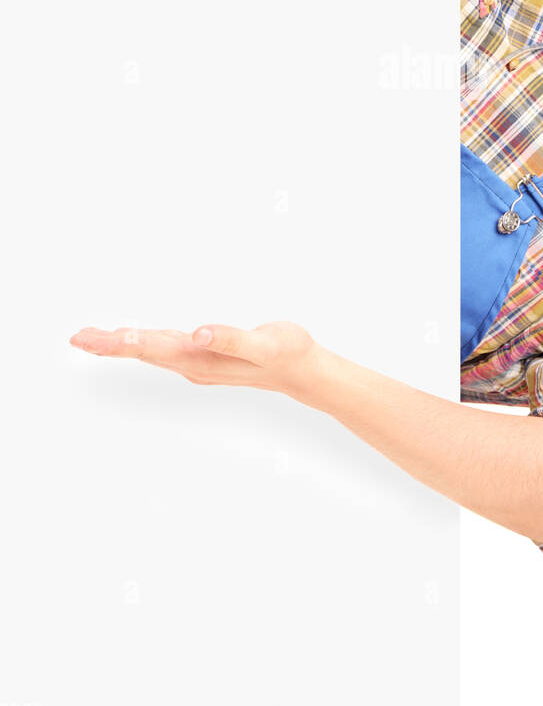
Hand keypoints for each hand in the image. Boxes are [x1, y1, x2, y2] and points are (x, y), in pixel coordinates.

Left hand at [69, 319, 326, 403]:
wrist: (304, 372)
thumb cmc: (287, 353)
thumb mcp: (265, 343)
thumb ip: (231, 338)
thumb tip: (197, 333)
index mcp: (203, 359)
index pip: (153, 348)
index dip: (121, 342)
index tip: (92, 339)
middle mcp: (194, 364)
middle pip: (144, 352)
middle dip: (109, 345)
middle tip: (77, 337)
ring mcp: (198, 363)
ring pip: (151, 352)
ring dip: (121, 346)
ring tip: (93, 339)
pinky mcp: (204, 358)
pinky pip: (164, 350)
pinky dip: (142, 343)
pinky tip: (135, 339)